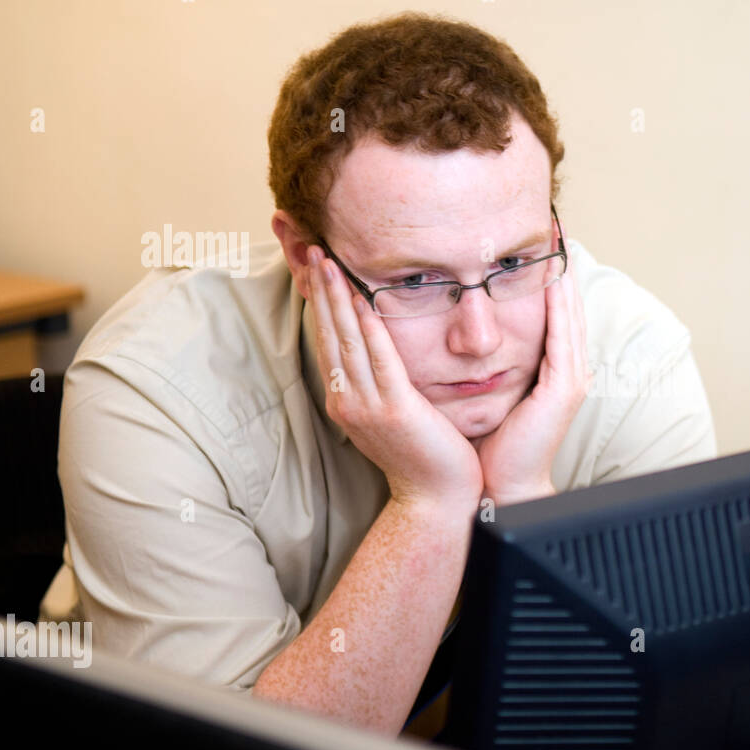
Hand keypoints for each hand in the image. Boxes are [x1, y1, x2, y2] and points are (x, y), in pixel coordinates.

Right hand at [304, 245, 483, 510]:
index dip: (321, 303)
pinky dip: (367, 326)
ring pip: (346, 339)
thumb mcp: (396, 415)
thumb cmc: (425, 458)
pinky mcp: (394, 409)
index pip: (328, 341)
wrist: (438, 500)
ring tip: (328, 261)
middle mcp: (349, 400)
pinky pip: (378, 358)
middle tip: (312, 250)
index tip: (315, 268)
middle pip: (329, 333)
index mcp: (348, 401)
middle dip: (321, 290)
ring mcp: (367, 405)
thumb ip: (384, 386)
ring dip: (337, 297)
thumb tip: (379, 359)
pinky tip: (361, 299)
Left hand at [471, 259, 591, 505]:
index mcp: (549, 372)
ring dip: (563, 276)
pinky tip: (553, 279)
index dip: (547, 278)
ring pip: (569, 315)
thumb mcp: (486, 393)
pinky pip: (564, 337)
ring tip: (557, 240)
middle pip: (566, 307)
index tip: (535, 243)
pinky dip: (561, 306)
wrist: (500, 487)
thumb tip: (453, 335)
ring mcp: (570, 379)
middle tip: (553, 225)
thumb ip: (483, 363)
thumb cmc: (489, 446)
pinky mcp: (564, 388)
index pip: (551, 314)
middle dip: (560, 265)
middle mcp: (567, 371)